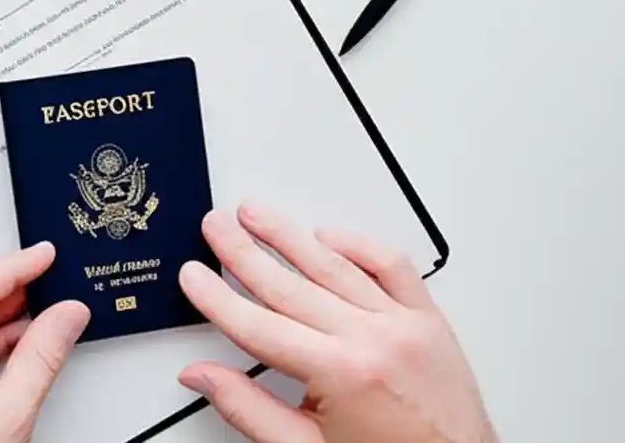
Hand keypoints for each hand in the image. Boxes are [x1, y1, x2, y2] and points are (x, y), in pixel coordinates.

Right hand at [177, 204, 494, 442]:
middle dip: (244, 252)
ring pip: (336, 265)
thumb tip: (202, 376)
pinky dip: (358, 245)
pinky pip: (393, 266)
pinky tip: (328, 235)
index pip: (259, 326)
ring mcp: (406, 325)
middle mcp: (376, 341)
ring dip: (290, 236)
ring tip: (257, 215)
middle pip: (292, 285)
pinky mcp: (430, 321)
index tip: (194, 276)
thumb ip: (249, 410)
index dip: (218, 298)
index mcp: (343, 375)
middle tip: (216, 228)